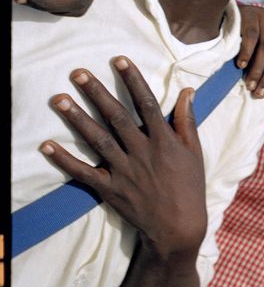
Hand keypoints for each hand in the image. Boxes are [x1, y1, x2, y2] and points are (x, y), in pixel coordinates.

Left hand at [40, 56, 206, 260]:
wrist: (178, 226)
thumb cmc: (190, 186)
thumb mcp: (195, 151)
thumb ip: (186, 120)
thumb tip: (187, 91)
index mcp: (164, 140)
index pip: (147, 103)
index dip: (133, 80)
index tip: (119, 60)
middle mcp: (142, 151)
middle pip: (116, 116)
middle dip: (96, 92)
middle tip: (78, 73)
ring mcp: (124, 170)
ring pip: (97, 139)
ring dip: (76, 118)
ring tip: (59, 99)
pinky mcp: (109, 189)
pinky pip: (83, 172)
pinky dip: (64, 160)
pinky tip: (46, 145)